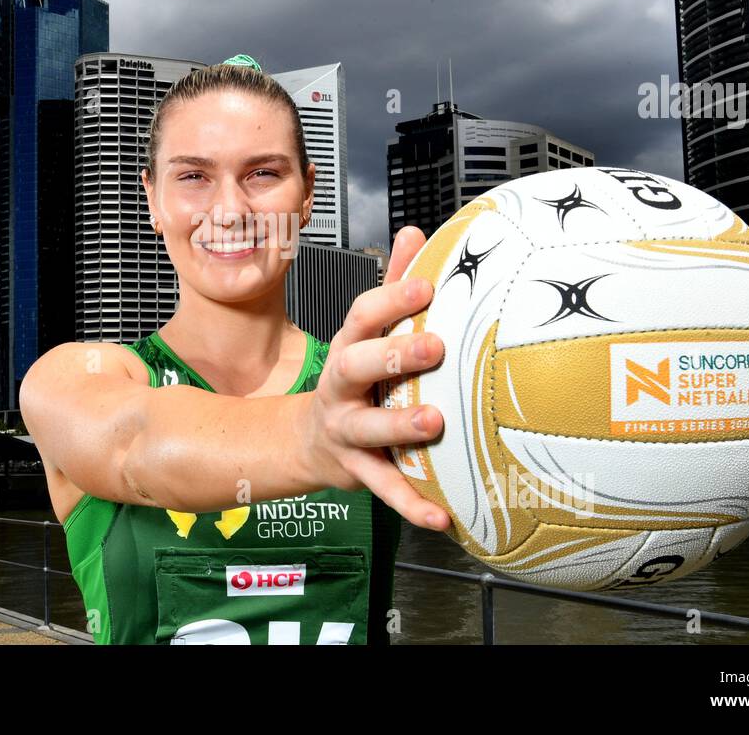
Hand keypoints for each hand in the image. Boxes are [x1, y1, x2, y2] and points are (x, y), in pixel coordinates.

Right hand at [300, 226, 449, 530]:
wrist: (306, 441)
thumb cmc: (353, 378)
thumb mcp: (364, 332)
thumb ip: (391, 285)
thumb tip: (416, 232)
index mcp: (349, 347)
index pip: (362, 316)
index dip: (392, 299)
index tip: (427, 285)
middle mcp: (341, 386)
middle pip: (356, 365)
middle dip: (394, 355)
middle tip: (435, 347)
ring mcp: (346, 430)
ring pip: (368, 428)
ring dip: (400, 425)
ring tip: (435, 421)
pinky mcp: (357, 470)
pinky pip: (384, 488)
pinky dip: (411, 504)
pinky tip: (442, 516)